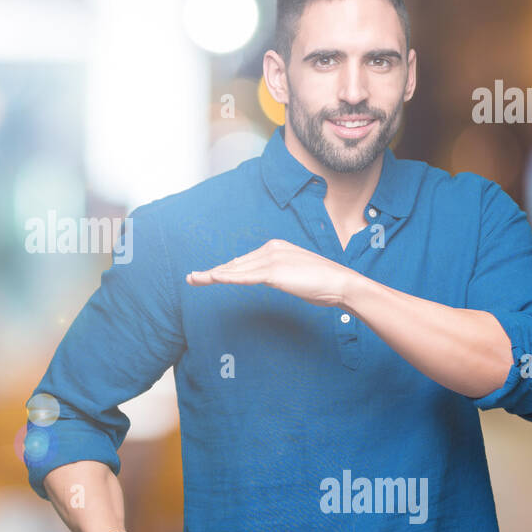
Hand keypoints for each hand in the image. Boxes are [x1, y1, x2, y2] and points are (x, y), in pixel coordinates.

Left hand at [186, 239, 356, 307]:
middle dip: (211, 272)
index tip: (208, 276)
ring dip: (212, 275)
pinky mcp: (274, 273)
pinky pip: (246, 277)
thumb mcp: (295, 275)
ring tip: (193, 279)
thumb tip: (269, 279)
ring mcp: (272, 260)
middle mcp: (270, 249)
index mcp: (275, 248)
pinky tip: (213, 278)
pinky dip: (228, 277)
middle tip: (191, 278)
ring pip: (236, 270)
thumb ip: (279, 274)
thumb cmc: (321, 283)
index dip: (224, 269)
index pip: (243, 262)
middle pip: (235, 264)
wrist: (340, 283)